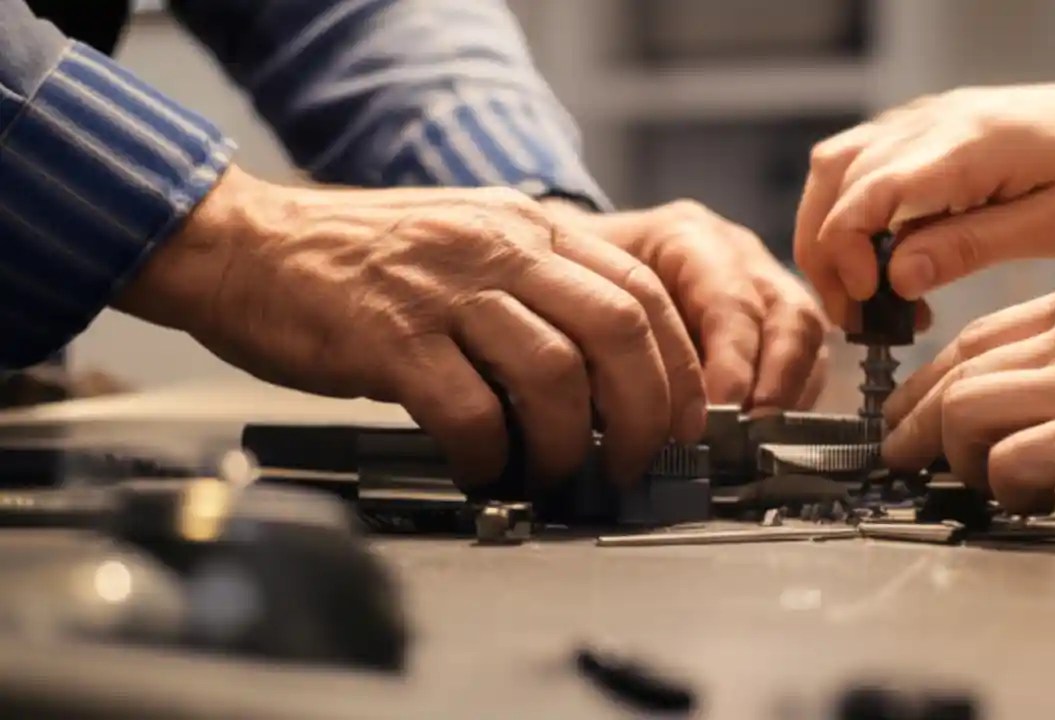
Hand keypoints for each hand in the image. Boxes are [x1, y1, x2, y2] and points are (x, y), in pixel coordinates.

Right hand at [115, 167, 707, 489]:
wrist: (245, 243)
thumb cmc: (354, 256)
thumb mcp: (466, 241)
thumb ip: (534, 284)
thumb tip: (599, 368)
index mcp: (526, 226)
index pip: (642, 291)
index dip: (678, 366)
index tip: (682, 419)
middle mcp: (498, 248)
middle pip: (620, 331)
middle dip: (646, 413)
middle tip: (636, 462)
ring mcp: (445, 291)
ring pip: (556, 373)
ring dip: (571, 443)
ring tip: (557, 474)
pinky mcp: (391, 338)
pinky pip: (470, 409)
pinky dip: (489, 454)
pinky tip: (481, 468)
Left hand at [544, 199, 828, 410]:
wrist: (575, 260)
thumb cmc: (576, 281)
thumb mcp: (581, 297)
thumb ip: (610, 344)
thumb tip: (635, 414)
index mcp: (688, 238)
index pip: (732, 301)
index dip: (733, 363)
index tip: (720, 413)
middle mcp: (737, 254)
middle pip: (787, 316)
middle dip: (774, 384)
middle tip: (747, 436)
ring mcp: (763, 283)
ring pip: (806, 337)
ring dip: (788, 395)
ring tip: (758, 441)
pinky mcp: (775, 317)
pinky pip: (805, 357)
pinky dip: (790, 398)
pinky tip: (761, 433)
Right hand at [793, 70, 1054, 316]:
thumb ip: (969, 248)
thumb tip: (895, 277)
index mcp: (968, 145)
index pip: (862, 196)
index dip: (844, 257)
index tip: (868, 305)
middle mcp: (939, 119)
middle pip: (834, 179)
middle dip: (826, 253)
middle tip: (855, 314)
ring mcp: (934, 116)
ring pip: (839, 164)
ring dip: (834, 229)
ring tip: (866, 289)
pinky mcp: (939, 125)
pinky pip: (868, 159)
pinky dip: (858, 208)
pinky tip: (892, 253)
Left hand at [881, 271, 1054, 512]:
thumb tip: (1044, 386)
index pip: (979, 334)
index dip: (933, 375)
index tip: (917, 403)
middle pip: (956, 371)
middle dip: (914, 417)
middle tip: (898, 451)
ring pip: (962, 408)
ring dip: (951, 453)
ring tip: (965, 480)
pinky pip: (1008, 459)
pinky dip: (1002, 486)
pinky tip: (1025, 499)